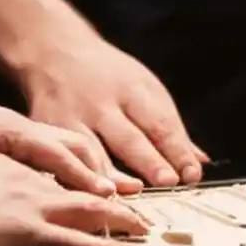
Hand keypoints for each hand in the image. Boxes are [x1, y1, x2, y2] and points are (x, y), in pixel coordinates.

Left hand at [0, 84, 125, 195]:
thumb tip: (38, 203)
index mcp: (11, 132)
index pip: (64, 157)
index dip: (91, 182)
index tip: (118, 202)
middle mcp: (17, 128)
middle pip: (74, 148)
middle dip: (105, 173)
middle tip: (133, 197)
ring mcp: (8, 130)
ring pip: (63, 146)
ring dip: (90, 168)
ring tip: (114, 189)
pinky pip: (46, 150)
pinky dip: (68, 166)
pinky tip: (71, 182)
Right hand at [24, 38, 207, 187]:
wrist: (53, 50)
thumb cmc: (108, 75)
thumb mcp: (143, 87)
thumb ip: (169, 126)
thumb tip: (198, 163)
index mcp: (132, 89)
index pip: (160, 124)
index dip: (177, 150)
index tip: (192, 175)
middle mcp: (101, 103)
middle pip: (128, 138)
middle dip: (150, 161)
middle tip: (170, 182)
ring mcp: (71, 116)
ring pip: (93, 152)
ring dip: (113, 176)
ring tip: (133, 193)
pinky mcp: (46, 129)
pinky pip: (63, 158)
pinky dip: (79, 177)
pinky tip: (93, 196)